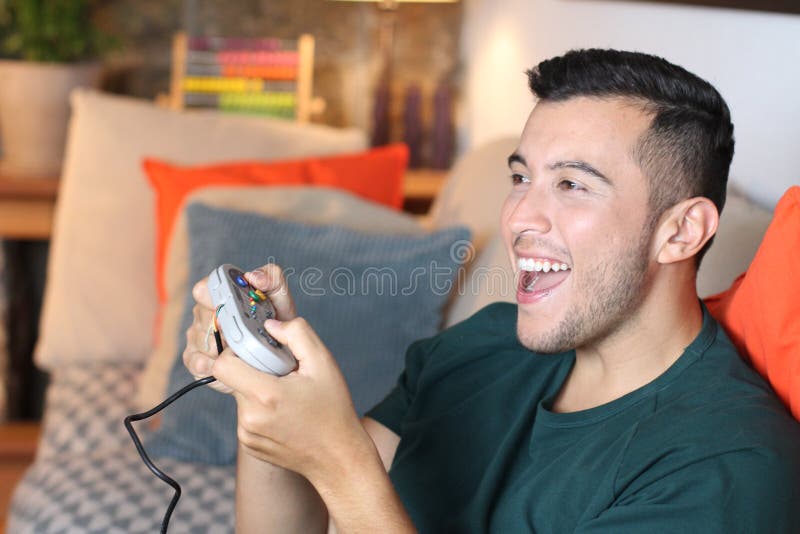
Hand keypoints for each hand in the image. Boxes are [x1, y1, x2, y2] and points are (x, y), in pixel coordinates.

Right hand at [182, 263, 297, 394]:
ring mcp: (199, 337)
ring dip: (220, 347)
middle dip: (224, 326)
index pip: (203, 289)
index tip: (229, 306)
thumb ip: (272, 277)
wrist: (281, 353)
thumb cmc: (278, 321)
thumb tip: (253, 277)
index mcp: (221, 294)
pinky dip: (209, 364)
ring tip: (241, 350)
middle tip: (244, 332)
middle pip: (203, 317)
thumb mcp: (280, 296)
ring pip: (201, 340)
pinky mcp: (197, 360)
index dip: (213, 297)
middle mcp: (205, 313)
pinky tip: (223, 365)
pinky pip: (195, 361)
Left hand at [211, 316, 375, 488]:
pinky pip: (245, 416)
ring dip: (258, 391)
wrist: (339, 459)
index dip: (236, 352)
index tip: (257, 351)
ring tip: (288, 398)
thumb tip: (270, 325)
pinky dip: (260, 410)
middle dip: (254, 370)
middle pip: (233, 379)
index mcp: (265, 395)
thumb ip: (296, 333)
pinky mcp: (249, 445)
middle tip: (283, 375)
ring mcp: (247, 435)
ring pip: (240, 397)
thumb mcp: (323, 363)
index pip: (222, 365)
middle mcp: (250, 417)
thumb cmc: (334, 410)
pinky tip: (285, 415)